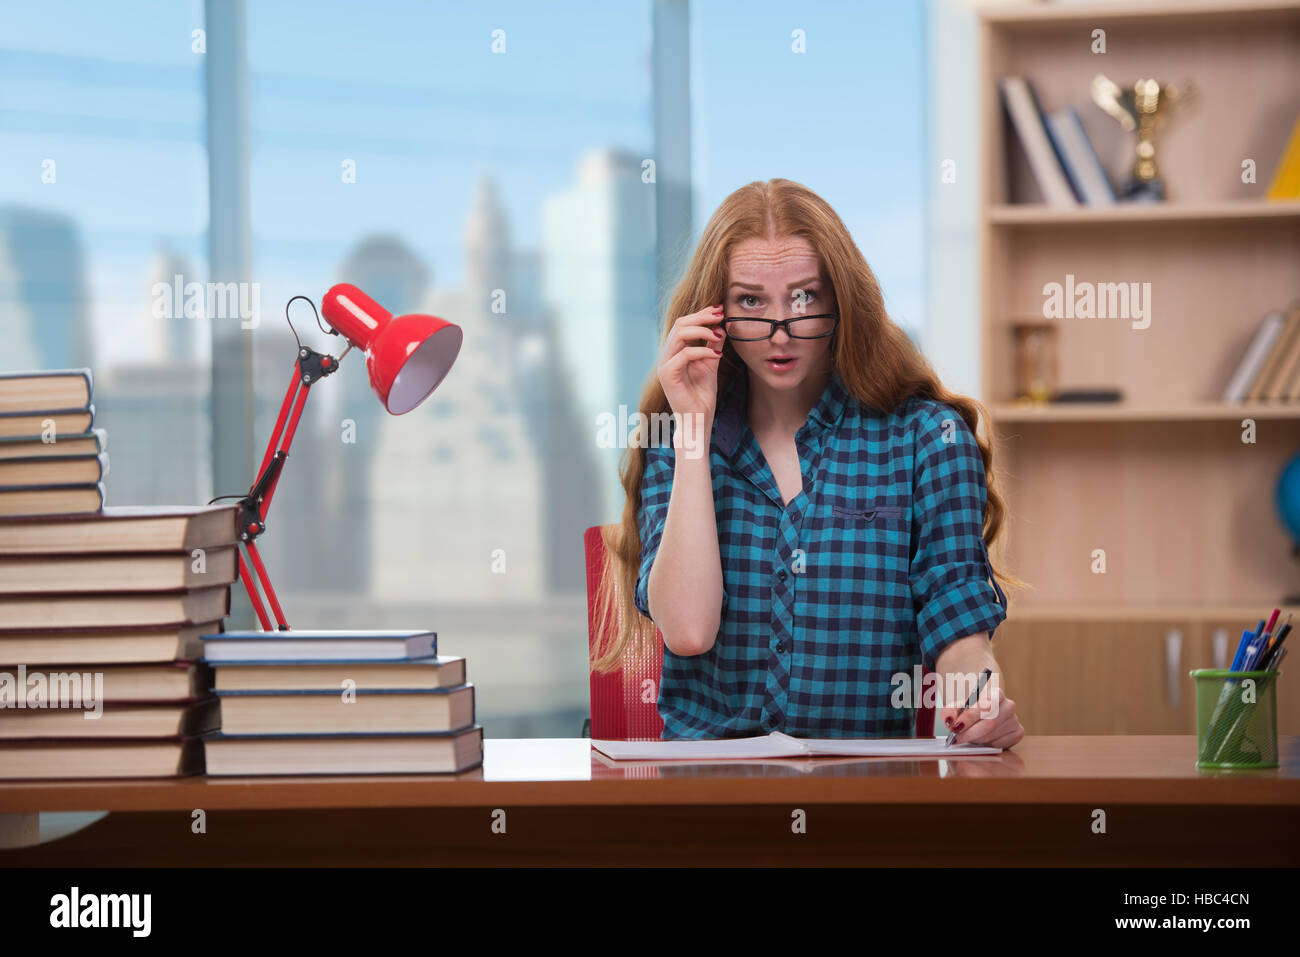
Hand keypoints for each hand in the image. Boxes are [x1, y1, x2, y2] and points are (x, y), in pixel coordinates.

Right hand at [658, 304, 724, 420]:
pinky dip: (703, 351)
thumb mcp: (711, 364)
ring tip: (718, 332)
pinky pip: (685, 354)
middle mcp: (666, 355)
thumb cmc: (702, 396)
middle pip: (680, 324)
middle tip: (720, 314)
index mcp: (674, 351)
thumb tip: (721, 325)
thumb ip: (713, 345)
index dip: (701, 314)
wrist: (697, 419)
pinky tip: (717, 354)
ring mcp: (664, 364)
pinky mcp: (667, 374)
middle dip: (702, 316)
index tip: (720, 309)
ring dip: (702, 330)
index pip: (684, 324)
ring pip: (679, 334)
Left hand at [938, 680, 1023, 750]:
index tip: (955, 727)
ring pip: (992, 735)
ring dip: (975, 739)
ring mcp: (1015, 720)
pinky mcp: (1017, 733)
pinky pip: (999, 744)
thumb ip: (949, 712)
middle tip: (956, 738)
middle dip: (970, 733)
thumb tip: (950, 721)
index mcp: (996, 693)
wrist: (980, 716)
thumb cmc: (968, 710)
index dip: (969, 718)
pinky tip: (981, 739)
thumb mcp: (955, 708)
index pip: (985, 705)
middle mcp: (1009, 705)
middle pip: (990, 723)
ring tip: (967, 737)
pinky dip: (986, 744)